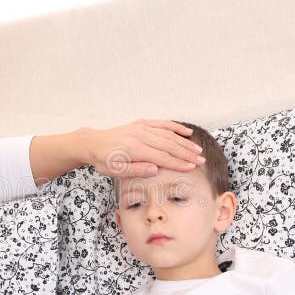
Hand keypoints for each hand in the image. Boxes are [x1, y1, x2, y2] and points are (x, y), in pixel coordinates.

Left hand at [83, 120, 205, 177]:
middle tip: (201, 161)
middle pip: (169, 145)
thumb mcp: (116, 171)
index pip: (162, 157)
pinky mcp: (141, 124)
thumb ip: (136, 170)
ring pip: (168, 135)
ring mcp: (141, 128)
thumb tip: (155, 169)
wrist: (92, 143)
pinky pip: (162, 124)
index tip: (192, 168)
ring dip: (185, 142)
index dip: (178, 163)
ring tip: (198, 150)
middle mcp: (140, 135)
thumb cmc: (104, 160)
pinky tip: (187, 132)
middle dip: (186, 153)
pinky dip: (175, 127)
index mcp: (135, 149)